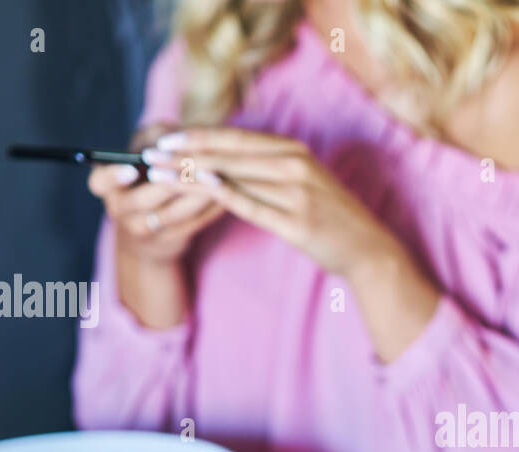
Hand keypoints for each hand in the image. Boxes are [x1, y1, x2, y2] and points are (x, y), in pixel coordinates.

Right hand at [87, 123, 222, 262]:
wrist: (152, 219)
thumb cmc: (148, 168)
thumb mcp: (145, 146)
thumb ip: (154, 136)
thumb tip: (171, 135)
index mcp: (107, 185)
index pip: (100, 182)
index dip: (114, 176)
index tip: (132, 169)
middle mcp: (120, 209)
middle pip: (141, 200)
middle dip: (168, 182)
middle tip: (192, 166)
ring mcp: (144, 229)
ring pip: (171, 214)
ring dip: (195, 194)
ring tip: (215, 176)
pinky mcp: (170, 240)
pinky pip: (191, 224)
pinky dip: (208, 208)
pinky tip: (225, 190)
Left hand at [143, 127, 403, 280]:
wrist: (367, 249)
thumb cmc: (329, 217)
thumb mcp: (302, 182)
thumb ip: (267, 169)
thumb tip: (223, 162)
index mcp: (294, 151)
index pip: (236, 138)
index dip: (198, 136)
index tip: (165, 137)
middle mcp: (295, 165)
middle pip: (230, 154)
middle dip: (186, 152)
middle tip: (150, 153)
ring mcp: (298, 193)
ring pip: (235, 176)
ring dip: (193, 174)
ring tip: (161, 174)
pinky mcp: (298, 222)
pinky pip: (254, 205)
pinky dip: (225, 194)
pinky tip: (200, 188)